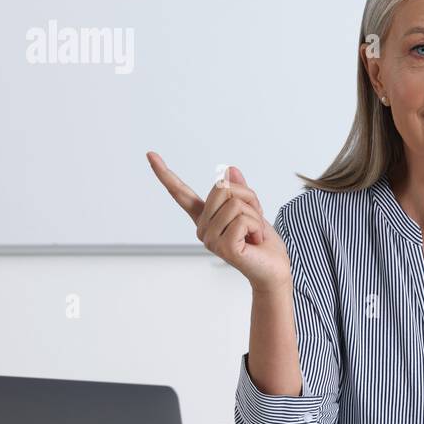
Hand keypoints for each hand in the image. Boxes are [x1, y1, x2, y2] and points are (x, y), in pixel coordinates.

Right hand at [146, 152, 290, 292]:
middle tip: (254, 220)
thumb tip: (230, 169)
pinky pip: (243, 219)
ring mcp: (210, 239)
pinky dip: (256, 226)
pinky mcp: (223, 247)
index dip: (165, 173)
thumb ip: (240, 191)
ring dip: (255, 215)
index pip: (180, 193)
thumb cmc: (262, 242)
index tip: (150, 154)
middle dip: (248, 198)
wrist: (274, 269)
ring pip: (235, 204)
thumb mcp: (252, 210)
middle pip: (222, 188)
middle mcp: (202, 228)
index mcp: (205, 217)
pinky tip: (254, 241)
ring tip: (254, 234)